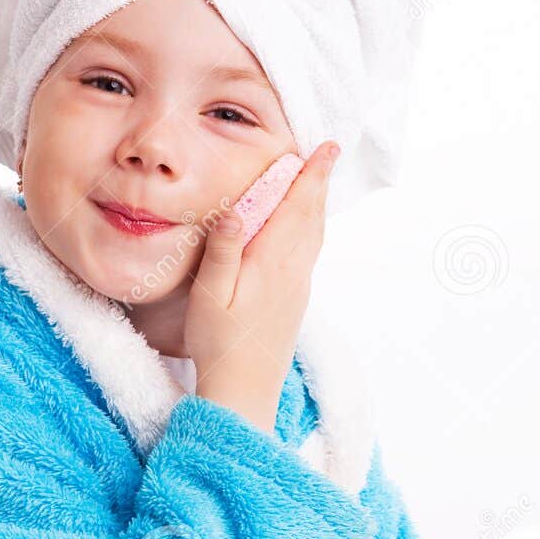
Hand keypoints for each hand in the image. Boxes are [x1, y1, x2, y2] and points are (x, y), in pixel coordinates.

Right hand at [185, 141, 339, 429]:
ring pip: (314, 236)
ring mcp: (298, 288)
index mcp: (273, 263)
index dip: (311, 175)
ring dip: (317, 205)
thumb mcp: (211, 296)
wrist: (244, 390)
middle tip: (327, 153)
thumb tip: (236, 209)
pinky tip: (303, 230)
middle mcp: (294, 272)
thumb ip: (223, 251)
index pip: (298, 208)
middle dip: (318, 182)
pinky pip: (309, 252)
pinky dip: (311, 228)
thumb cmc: (220, 344)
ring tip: (317, 182)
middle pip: (312, 217)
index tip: (326, 147)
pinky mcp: (295, 302)